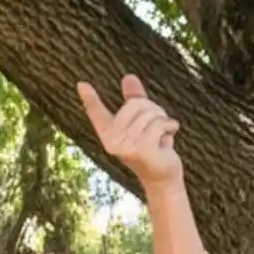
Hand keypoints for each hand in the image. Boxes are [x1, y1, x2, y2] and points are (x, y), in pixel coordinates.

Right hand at [77, 74, 182, 189]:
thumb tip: (129, 77)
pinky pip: (158, 124)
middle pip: (135, 104)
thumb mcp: (144, 122)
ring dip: (163, 120)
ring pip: (149, 114)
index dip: (90, 99)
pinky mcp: (142, 151)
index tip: (82, 84)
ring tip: (164, 133)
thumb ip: (135, 100)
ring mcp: (125, 147)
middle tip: (159, 124)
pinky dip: (170, 125)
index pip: (96, 113)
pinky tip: (171, 135)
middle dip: (153, 109)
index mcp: (108, 133)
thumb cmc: (153, 147)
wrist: (163, 177)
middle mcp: (112, 141)